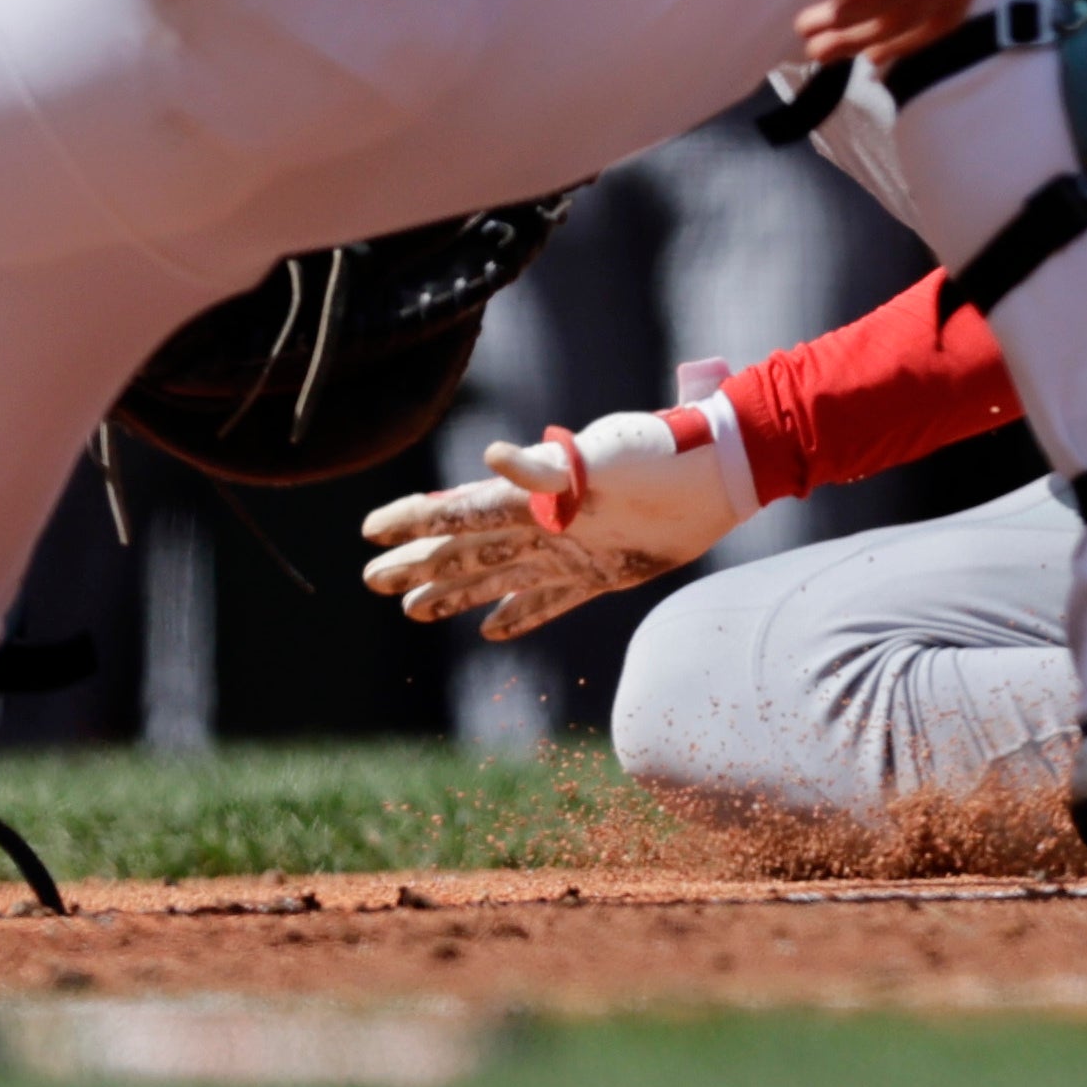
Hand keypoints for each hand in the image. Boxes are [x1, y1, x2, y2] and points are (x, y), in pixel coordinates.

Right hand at [360, 410, 755, 638]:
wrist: (717, 473)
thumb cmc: (661, 451)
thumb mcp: (605, 454)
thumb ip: (547, 469)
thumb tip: (496, 455)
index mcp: (534, 496)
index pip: (457, 511)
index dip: (412, 521)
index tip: (369, 529)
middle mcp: (543, 525)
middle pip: (466, 550)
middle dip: (418, 566)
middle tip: (373, 581)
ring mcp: (570, 551)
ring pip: (496, 580)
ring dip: (455, 596)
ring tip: (414, 613)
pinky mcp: (603, 573)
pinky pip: (550, 602)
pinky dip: (520, 617)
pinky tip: (491, 634)